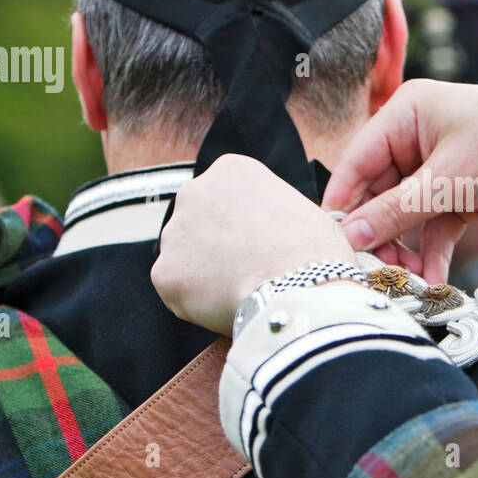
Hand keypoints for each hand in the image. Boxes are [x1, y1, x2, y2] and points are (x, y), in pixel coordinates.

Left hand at [153, 154, 354, 333]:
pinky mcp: (164, 273)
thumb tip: (278, 237)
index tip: (260, 246)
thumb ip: (276, 216)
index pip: (228, 198)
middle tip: (247, 271)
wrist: (298, 286)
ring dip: (206, 275)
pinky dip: (197, 303)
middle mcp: (195, 192)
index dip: (246, 227)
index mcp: (231, 171)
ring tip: (240, 292)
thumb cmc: (313, 250)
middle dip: (218, 247)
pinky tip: (226, 306)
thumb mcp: (304, 212)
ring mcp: (175, 233)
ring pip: (186, 259)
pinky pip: (178, 291)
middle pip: (200, 224)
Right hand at [323, 78, 477, 289]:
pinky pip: (434, 225)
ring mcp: (441, 167)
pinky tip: (434, 278)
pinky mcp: (463, 194)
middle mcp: (418, 137)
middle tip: (378, 274)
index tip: (333, 245)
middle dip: (379, 236)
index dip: (343, 204)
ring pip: (406, 215)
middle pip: (379, 194)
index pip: (357, 161)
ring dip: (406, 249)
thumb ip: (395, 211)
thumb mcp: (449, 181)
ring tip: (409, 282)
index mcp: (407, 114)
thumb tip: (349, 236)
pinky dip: (433, 250)